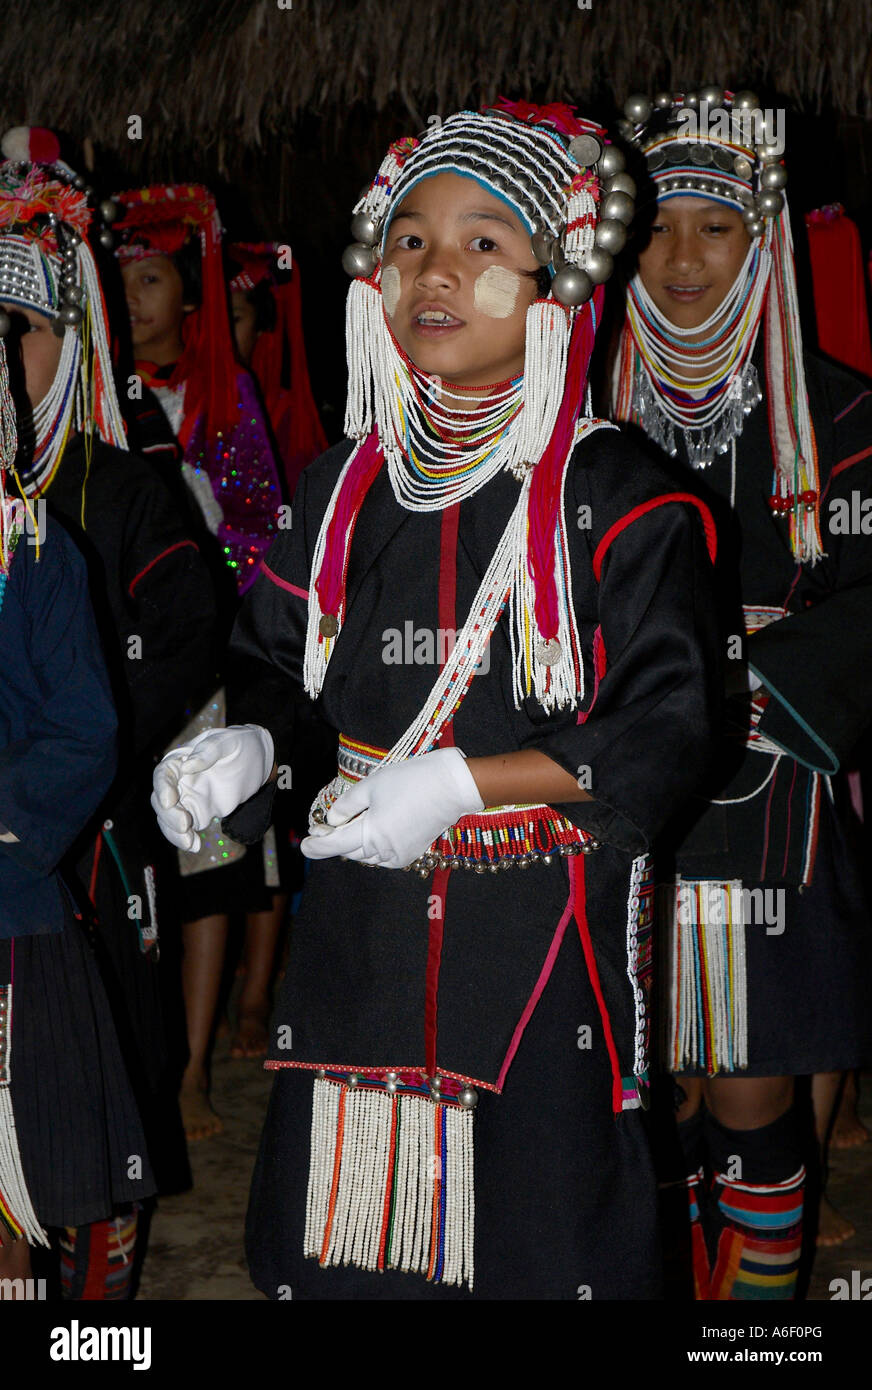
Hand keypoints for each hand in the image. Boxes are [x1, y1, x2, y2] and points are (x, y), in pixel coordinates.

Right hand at [152, 724, 274, 851]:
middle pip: (161, 800)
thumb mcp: (228, 741)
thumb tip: (188, 766)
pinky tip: (195, 846)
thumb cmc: (241, 744)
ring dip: (174, 832)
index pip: (163, 774)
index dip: (162, 789)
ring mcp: (188, 797)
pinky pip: (185, 828)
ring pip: (169, 818)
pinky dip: (186, 838)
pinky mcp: (199, 812)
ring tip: (190, 842)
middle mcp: (179, 780)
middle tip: (185, 825)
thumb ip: (209, 751)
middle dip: (168, 815)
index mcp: (181, 759)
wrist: (260, 762)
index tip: (170, 802)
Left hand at [301, 747, 483, 868]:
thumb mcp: (371, 786)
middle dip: (334, 841)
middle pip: (349, 851)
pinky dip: (371, 846)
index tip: (303, 845)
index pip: (335, 844)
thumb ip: (346, 806)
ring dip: (353, 843)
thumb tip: (332, 819)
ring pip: (366, 855)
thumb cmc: (411, 781)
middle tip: (321, 828)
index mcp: (372, 835)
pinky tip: (370, 829)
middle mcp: (385, 851)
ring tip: (346, 825)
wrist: (452, 787)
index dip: (316, 845)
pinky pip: (382, 855)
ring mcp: (400, 856)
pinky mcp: (411, 853)